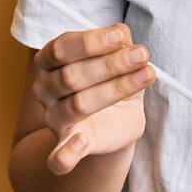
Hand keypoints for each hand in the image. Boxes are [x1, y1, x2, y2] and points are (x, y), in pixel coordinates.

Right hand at [30, 22, 155, 175]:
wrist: (115, 120)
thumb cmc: (112, 80)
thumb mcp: (120, 57)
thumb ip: (119, 44)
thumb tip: (122, 34)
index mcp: (50, 60)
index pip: (61, 47)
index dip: (91, 41)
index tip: (121, 36)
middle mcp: (45, 89)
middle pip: (71, 75)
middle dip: (110, 64)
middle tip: (142, 56)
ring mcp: (54, 119)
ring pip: (78, 105)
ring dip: (115, 89)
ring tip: (146, 76)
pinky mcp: (68, 147)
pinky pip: (58, 157)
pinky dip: (65, 154)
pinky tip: (80, 142)